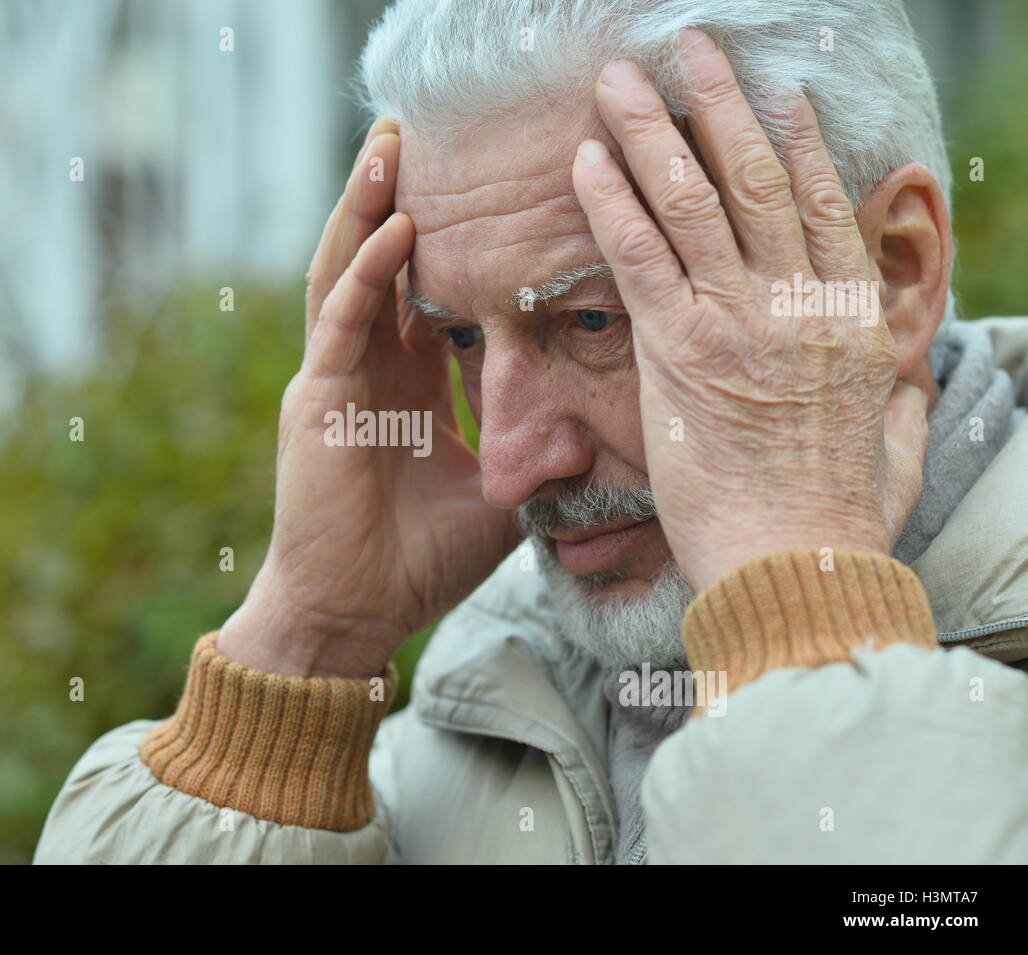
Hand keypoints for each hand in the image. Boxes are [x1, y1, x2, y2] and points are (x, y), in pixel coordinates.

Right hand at [219, 119, 518, 677]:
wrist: (356, 612)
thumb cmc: (418, 560)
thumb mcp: (494, 492)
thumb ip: (530, 451)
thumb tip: (589, 431)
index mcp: (406, 384)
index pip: (424, 291)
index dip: (447, 238)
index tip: (485, 186)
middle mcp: (368, 368)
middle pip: (378, 262)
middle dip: (395, 197)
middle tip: (419, 131)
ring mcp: (337, 379)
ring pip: (348, 272)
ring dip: (369, 209)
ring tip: (393, 145)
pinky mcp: (320, 400)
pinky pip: (343, 322)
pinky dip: (368, 275)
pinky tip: (395, 229)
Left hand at [570, 30, 927, 591]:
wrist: (799, 571)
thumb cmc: (844, 521)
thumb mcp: (899, 443)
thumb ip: (898, 395)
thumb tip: (906, 375)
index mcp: (849, 319)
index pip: (823, 206)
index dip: (796, 142)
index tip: (774, 93)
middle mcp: (797, 303)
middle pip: (756, 179)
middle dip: (717, 106)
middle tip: (686, 51)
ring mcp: (739, 321)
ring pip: (693, 202)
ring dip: (651, 131)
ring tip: (619, 81)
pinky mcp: (680, 352)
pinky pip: (639, 258)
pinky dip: (611, 203)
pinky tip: (585, 160)